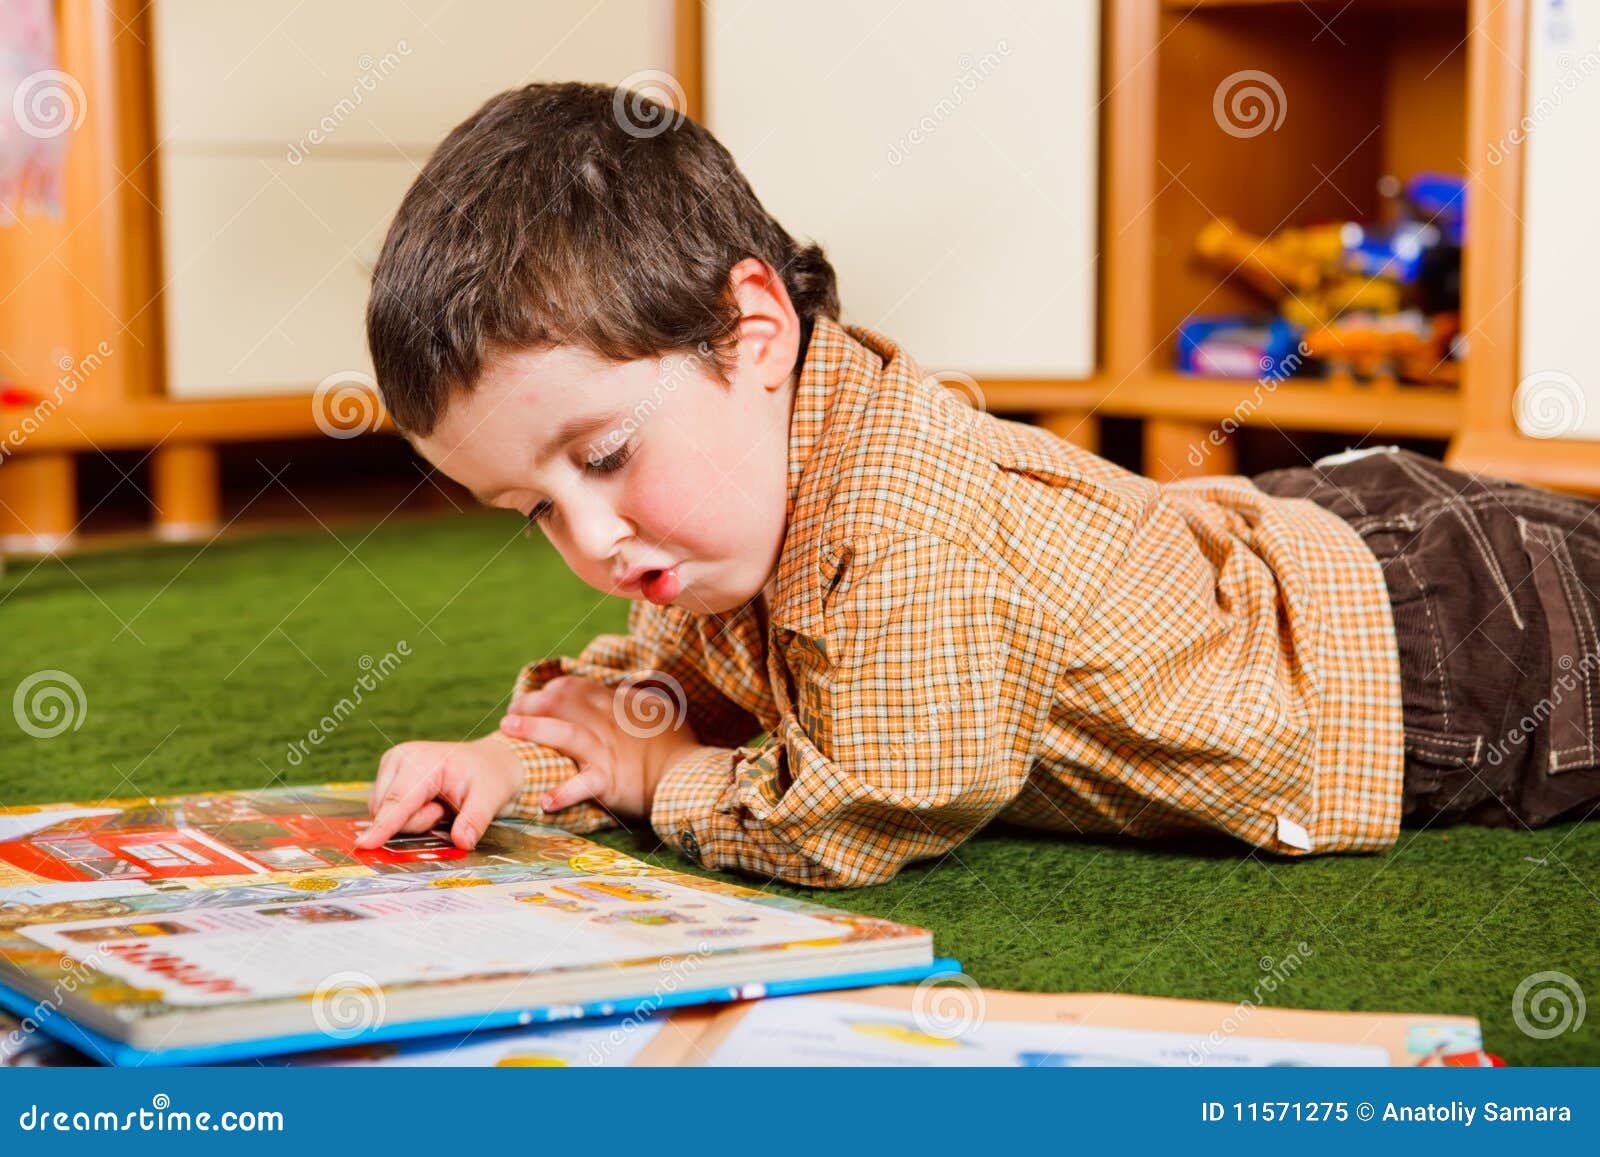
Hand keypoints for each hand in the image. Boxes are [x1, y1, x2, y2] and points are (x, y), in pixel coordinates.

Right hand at [356, 734, 524, 851]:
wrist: (489, 763)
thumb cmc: (489, 776)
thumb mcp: (491, 798)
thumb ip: (474, 820)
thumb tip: (462, 842)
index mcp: (421, 760)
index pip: (397, 801)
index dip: (383, 826)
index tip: (364, 845)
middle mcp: (399, 759)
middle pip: (388, 813)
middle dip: (417, 822)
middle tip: (445, 809)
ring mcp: (390, 768)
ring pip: (384, 815)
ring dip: (413, 820)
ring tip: (440, 804)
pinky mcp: (387, 780)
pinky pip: (386, 813)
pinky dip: (407, 816)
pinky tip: (429, 803)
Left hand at [499, 675, 710, 819]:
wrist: (687, 774)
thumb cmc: (677, 744)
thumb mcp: (658, 710)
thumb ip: (635, 700)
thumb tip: (622, 691)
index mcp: (615, 705)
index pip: (573, 687)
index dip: (548, 690)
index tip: (535, 698)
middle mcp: (606, 724)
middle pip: (561, 703)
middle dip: (530, 704)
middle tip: (510, 715)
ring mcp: (605, 752)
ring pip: (565, 734)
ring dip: (534, 730)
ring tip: (507, 729)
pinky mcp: (607, 780)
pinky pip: (582, 786)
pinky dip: (563, 793)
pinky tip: (546, 801)